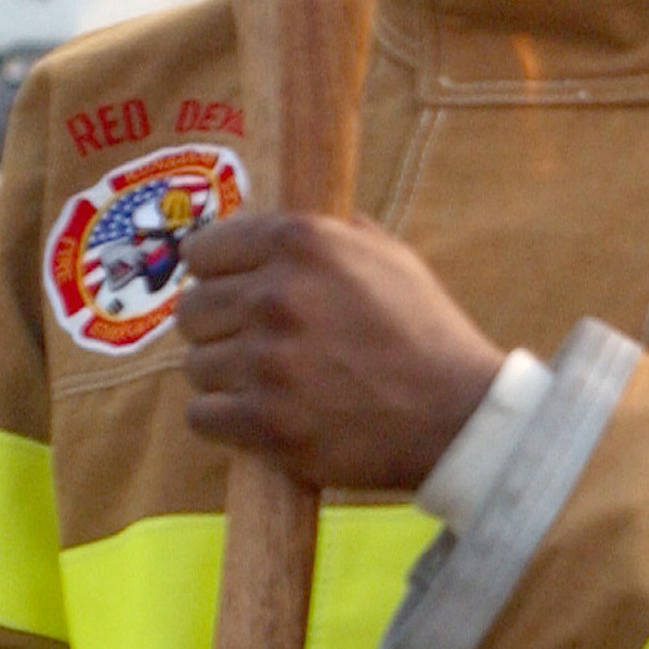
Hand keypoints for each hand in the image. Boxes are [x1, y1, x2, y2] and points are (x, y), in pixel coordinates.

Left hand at [175, 212, 505, 490]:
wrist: (458, 416)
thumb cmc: (426, 334)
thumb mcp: (391, 259)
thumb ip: (331, 236)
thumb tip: (280, 227)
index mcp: (305, 243)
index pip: (202, 250)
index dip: (219, 274)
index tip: (236, 292)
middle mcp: (278, 294)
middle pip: (191, 311)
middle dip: (221, 329)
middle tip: (261, 345)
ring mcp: (267, 361)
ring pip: (196, 366)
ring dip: (229, 378)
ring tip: (278, 385)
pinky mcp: (264, 421)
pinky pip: (201, 416)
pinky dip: (228, 420)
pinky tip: (268, 415)